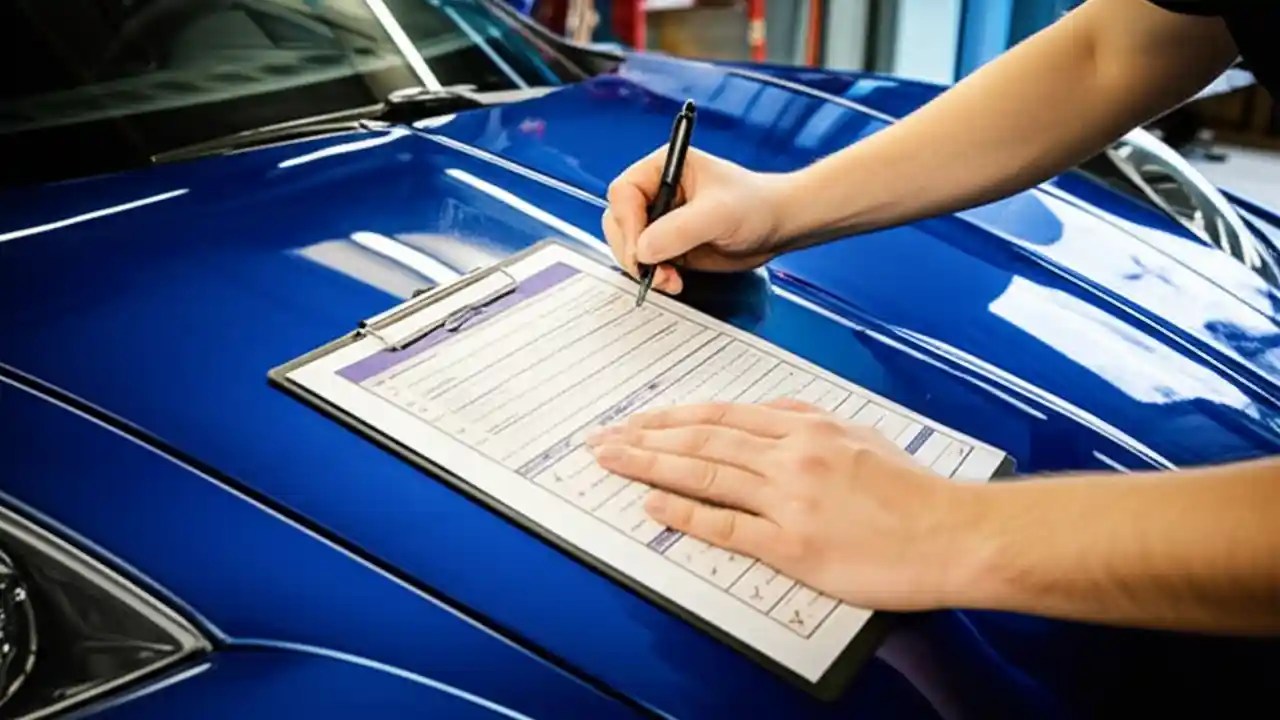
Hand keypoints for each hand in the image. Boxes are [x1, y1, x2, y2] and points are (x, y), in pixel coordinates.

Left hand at [585, 398, 989, 610]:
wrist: (950, 532)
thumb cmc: (910, 488)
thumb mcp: (858, 433)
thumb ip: (807, 419)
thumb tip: (767, 412)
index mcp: (804, 426)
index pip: (720, 415)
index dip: (671, 417)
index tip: (638, 420)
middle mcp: (790, 455)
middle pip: (702, 438)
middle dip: (645, 436)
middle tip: (604, 438)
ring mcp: (789, 498)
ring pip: (705, 473)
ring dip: (650, 465)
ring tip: (612, 461)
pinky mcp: (793, 543)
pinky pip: (727, 525)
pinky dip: (685, 512)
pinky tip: (653, 504)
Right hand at [601, 146, 792, 295]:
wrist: (777, 227)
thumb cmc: (755, 205)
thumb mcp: (718, 214)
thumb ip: (679, 230)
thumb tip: (643, 251)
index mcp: (663, 168)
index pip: (624, 193)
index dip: (626, 223)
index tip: (640, 251)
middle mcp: (656, 192)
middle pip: (619, 222)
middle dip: (632, 251)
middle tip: (652, 272)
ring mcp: (660, 221)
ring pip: (629, 246)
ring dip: (643, 268)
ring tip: (669, 280)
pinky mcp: (668, 245)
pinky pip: (646, 262)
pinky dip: (654, 276)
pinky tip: (673, 282)